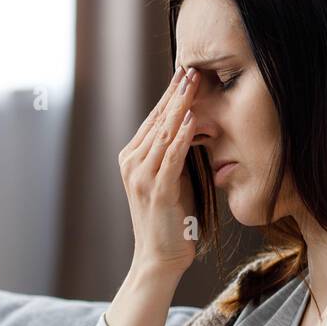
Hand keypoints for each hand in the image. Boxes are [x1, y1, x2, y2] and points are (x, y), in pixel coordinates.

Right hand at [118, 65, 200, 275]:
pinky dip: (182, 136)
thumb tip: (194, 127)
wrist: (158, 258)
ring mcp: (141, 177)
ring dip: (181, 106)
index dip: (170, 95)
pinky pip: (171, 157)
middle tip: (192, 68)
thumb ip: (175, 155)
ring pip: (163, 133)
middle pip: (157, 120)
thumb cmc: (170, 221)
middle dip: (176, 94)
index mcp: (131, 159)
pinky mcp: (157, 191)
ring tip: (195, 83)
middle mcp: (131, 164)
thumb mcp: (171, 180)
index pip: (153, 119)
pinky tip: (193, 117)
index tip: (186, 73)